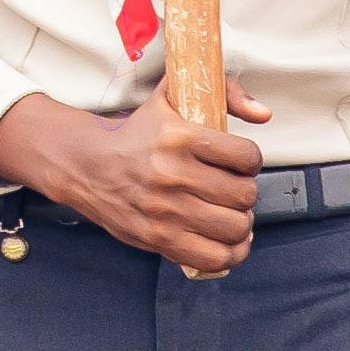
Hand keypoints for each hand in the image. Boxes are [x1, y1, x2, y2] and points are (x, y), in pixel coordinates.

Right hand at [0, 91, 267, 275]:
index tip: (239, 163)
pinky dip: (230, 253)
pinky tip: (225, 240)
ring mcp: (166, 211)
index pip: (246, 157)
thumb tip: (263, 114)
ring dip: (240, 222)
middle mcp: (173, 175)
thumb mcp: (171, 97)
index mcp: (180, 137)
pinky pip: (214, 257)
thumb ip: (224, 93)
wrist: (87, 165)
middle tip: (233, 189)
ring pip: (235, 227)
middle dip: (245, 193)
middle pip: (244, 195)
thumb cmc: (136, 133)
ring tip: (229, 213)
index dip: (250, 161)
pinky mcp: (158, 238)